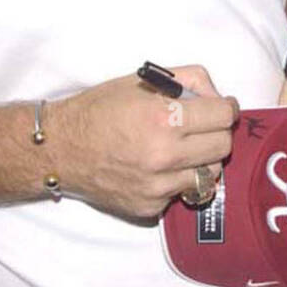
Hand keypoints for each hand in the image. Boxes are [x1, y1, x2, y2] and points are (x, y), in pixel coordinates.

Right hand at [50, 66, 238, 220]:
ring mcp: (157, 186)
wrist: (60, 148)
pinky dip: (177, 179)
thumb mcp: (145, 80)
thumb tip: (218, 98)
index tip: (221, 108)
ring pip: (209, 174)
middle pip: (223, 147)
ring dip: (202, 159)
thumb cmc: (101, 108)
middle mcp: (163, 156)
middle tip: (202, 127)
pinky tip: (158, 166)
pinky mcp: (149, 207)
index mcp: (163, 118)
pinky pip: (182, 192)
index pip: (224, 117)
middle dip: (218, 132)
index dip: (226, 108)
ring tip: (181, 147)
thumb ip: (190, 81)